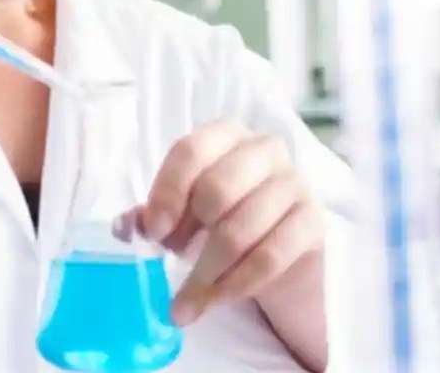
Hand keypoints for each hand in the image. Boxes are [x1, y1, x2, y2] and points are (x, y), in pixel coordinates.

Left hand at [138, 120, 324, 325]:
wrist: (284, 249)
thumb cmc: (225, 218)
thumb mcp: (185, 213)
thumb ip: (154, 215)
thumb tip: (125, 227)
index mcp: (225, 136)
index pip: (190, 150)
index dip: (167, 192)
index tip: (153, 231)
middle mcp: (264, 150)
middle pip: (216, 189)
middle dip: (187, 235)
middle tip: (171, 260)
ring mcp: (294, 184)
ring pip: (240, 230)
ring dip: (205, 274)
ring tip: (183, 303)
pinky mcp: (313, 224)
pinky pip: (268, 258)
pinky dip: (234, 286)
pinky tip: (213, 302)